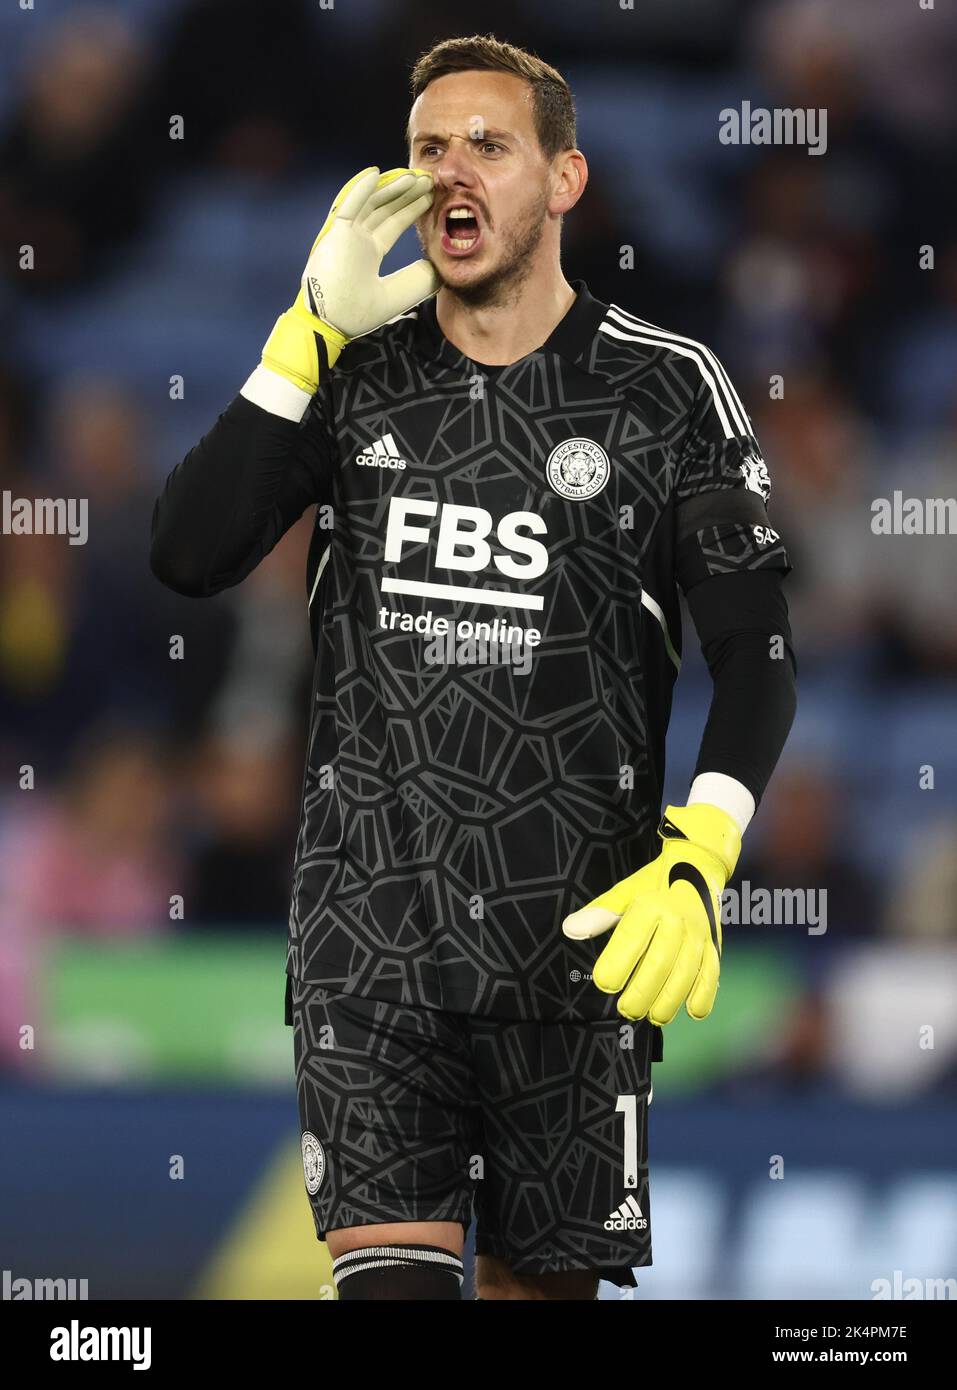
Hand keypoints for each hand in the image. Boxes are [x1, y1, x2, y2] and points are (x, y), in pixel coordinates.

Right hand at [262, 166, 438, 390]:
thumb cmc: (359, 313)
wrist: (332, 323)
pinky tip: (375, 174)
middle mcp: (358, 240)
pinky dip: (360, 190)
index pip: (393, 224)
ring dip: (391, 188)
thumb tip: (440, 265)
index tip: (431, 196)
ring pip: (370, 204)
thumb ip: (419, 279)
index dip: (411, 209)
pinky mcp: (334, 234)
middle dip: (405, 193)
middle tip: (428, 178)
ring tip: (413, 177)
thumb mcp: (399, 294)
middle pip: (384, 209)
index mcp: (370, 253)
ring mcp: (345, 235)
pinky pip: (348, 207)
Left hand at [562, 804, 740, 1023]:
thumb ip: (600, 913)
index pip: (632, 940)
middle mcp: (678, 921)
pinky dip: (703, 997)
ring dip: (668, 1002)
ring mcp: (699, 936)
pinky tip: (690, 1012)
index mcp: (652, 905)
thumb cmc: (652, 885)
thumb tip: (570, 929)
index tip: (604, 983)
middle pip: (660, 964)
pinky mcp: (714, 947)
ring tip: (651, 1017)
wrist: (698, 869)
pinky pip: (711, 976)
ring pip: (686, 975)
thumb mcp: (625, 892)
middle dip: (641, 993)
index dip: (616, 965)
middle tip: (625, 1010)